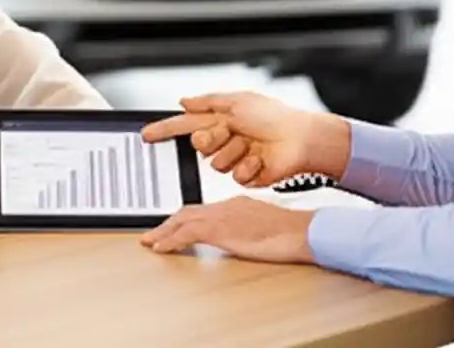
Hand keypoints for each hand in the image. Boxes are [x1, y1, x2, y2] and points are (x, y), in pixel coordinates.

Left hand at [140, 197, 313, 263]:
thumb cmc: (293, 233)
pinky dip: (171, 240)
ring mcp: (222, 215)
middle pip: (188, 212)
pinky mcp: (221, 228)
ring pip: (182, 220)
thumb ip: (248, 230)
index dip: (185, 219)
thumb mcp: (265, 228)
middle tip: (154, 234)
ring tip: (151, 242)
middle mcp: (226, 205)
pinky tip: (162, 248)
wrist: (302, 231)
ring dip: (164, 231)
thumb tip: (242, 239)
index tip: (174, 227)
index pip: (203, 210)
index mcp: (236, 204)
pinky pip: (187, 233)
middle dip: (169, 223)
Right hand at [143, 92, 337, 186]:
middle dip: (212, 138)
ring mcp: (235, 158)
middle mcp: (225, 139)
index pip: (185, 125)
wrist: (301, 139)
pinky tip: (262, 158)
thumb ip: (207, 102)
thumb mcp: (237, 101)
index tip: (146, 134)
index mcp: (221, 120)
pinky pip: (234, 175)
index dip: (165, 130)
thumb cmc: (274, 116)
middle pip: (199, 144)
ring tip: (253, 145)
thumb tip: (183, 101)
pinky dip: (249, 165)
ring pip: (216, 162)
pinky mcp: (246, 175)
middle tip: (230, 132)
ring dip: (234, 151)